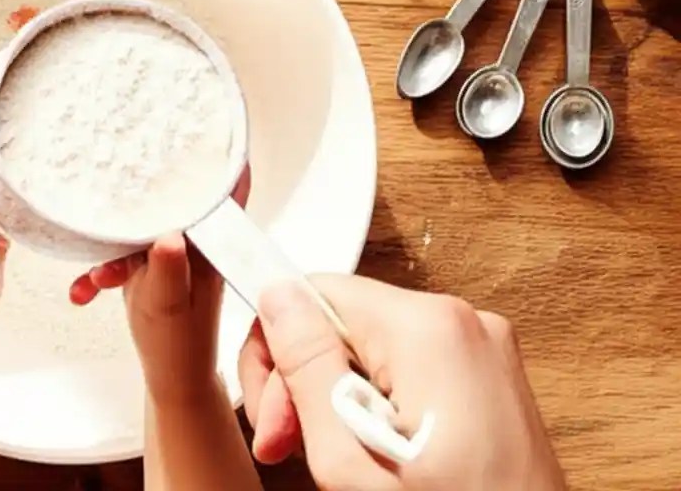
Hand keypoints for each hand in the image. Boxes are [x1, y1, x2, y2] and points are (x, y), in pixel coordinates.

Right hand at [69, 167, 250, 402]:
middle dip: (140, 185)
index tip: (192, 118)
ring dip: (110, 240)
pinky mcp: (154, 262)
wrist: (172, 378)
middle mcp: (196, 237)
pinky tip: (84, 288)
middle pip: (173, 191)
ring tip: (98, 272)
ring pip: (141, 221)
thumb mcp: (167, 304)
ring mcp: (174, 249)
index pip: (222, 182)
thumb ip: (167, 269)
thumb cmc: (178, 344)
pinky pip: (124, 249)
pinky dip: (102, 265)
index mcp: (210, 241)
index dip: (212, 149)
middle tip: (112, 170)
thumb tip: (168, 234)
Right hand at [241, 276, 565, 490]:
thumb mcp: (349, 458)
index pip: (312, 293)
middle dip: (305, 383)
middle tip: (290, 449)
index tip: (269, 414)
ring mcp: (482, 349)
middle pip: (340, 321)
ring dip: (337, 400)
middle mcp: (463, 322)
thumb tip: (278, 297)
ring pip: (368, 348)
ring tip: (342, 464)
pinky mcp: (488, 376)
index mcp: (428, 330)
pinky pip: (406, 367)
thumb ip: (307, 368)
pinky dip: (377, 405)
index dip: (274, 353)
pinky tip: (376, 453)